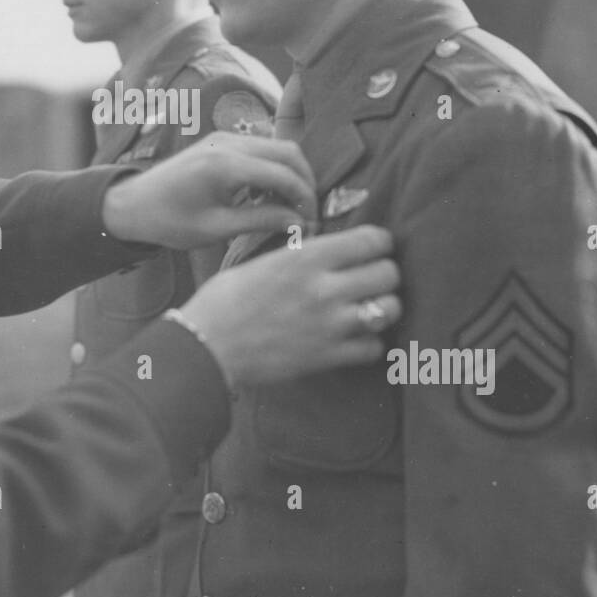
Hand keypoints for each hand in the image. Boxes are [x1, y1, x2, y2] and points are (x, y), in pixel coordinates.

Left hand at [101, 132, 316, 248]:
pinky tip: (268, 195)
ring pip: (278, 147)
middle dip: (305, 182)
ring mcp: (225, 137)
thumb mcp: (217, 228)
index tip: (312, 223)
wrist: (133, 204)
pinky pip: (262, 148)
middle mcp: (228, 143)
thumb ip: (261, 221)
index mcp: (225, 165)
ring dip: (290, 174)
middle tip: (308, 213)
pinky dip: (274, 167)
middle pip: (288, 152)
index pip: (283, 174)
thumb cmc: (170, 221)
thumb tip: (300, 223)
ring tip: (288, 207)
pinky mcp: (222, 140)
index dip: (305, 199)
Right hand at [183, 225, 400, 391]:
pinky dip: (370, 342)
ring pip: (390, 309)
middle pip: (389, 273)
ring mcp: (330, 324)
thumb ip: (303, 255)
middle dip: (384, 273)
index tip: (374, 247)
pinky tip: (355, 337)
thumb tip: (330, 250)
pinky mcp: (328, 356)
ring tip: (370, 307)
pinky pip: (374, 347)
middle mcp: (325, 288)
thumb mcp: (263, 260)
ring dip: (384, 307)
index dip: (378, 242)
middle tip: (371, 278)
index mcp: (306, 257)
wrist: (206, 346)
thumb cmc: (225, 300)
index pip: (372, 240)